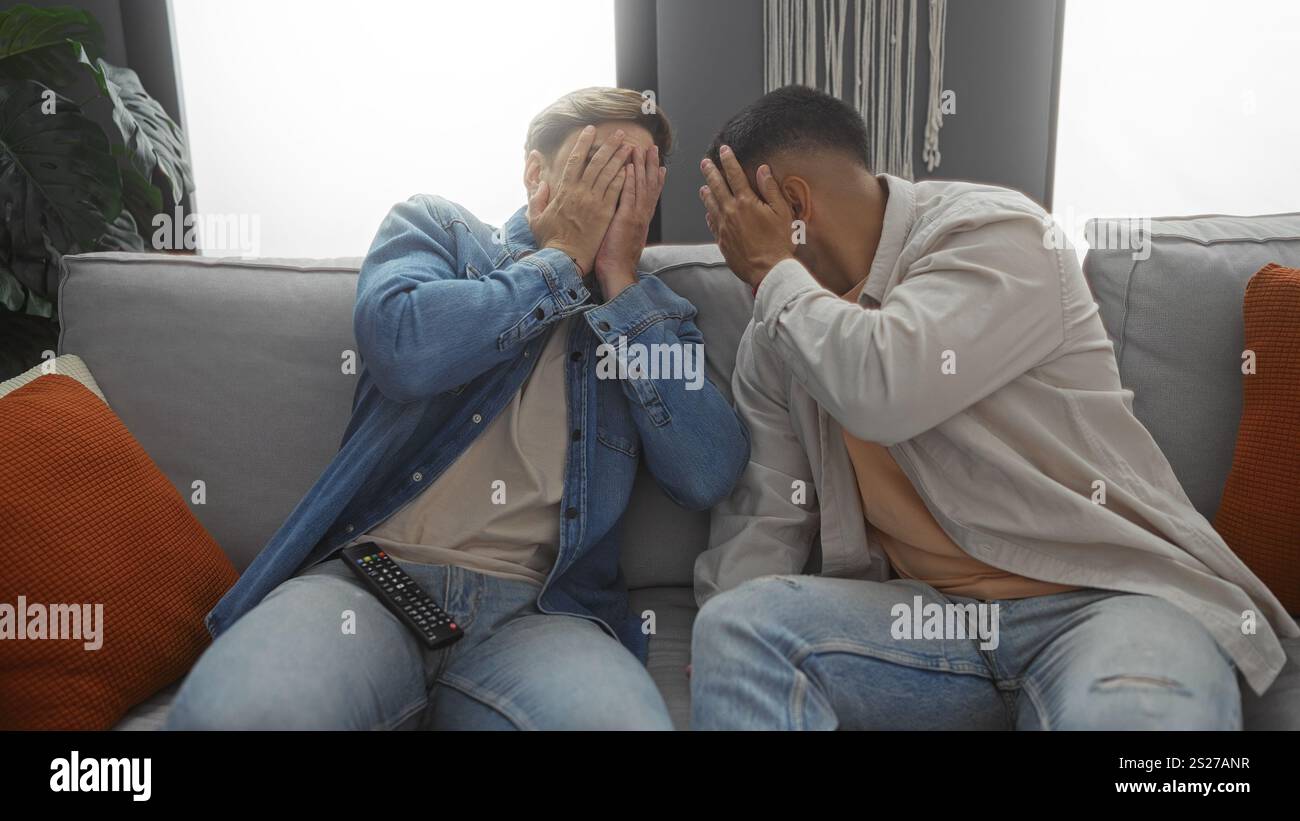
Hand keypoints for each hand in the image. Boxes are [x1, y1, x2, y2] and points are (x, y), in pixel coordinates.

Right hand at [527, 125, 631, 274]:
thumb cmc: (550, 241)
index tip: (590, 131)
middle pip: (596, 162)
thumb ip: (537, 199)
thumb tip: (543, 184)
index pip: (575, 160)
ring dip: (620, 158)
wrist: (564, 259)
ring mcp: (594, 202)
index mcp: (564, 190)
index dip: (583, 143)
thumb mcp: (535, 218)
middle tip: (619, 133)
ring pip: (609, 174)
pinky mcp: (605, 213)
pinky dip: (623, 178)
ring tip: (629, 146)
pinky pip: (616, 191)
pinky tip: (631, 168)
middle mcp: (580, 192)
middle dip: (608, 145)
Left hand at [593, 144, 666, 299]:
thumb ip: (624, 225)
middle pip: (650, 185)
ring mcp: (636, 217)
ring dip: (641, 165)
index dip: (654, 178)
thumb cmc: (615, 262)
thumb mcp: (622, 239)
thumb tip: (621, 219)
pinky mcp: (626, 219)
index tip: (658, 165)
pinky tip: (629, 166)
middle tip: (652, 147)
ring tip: (642, 148)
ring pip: (641, 186)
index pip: (650, 195)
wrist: (618, 274)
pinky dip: (630, 180)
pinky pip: (629, 195)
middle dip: (651, 165)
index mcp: (641, 221)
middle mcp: (642, 216)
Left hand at [699, 145, 795, 288]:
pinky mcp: (722, 240)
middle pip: (717, 186)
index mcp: (746, 202)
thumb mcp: (782, 212)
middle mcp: (731, 211)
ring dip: (706, 192)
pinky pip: (712, 223)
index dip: (729, 160)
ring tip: (703, 185)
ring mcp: (724, 227)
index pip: (734, 175)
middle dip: (710, 172)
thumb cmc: (779, 242)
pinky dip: (709, 214)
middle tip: (705, 162)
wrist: (767, 270)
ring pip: (710, 204)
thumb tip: (762, 170)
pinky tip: (708, 211)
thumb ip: (770, 189)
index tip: (724, 150)